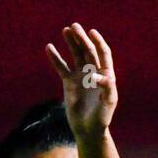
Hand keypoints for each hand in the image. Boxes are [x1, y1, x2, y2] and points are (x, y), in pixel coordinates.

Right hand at [46, 23, 117, 138]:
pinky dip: (56, 58)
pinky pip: (61, 67)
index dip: (98, 42)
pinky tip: (49, 47)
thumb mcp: (108, 103)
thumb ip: (107, 88)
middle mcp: (93, 73)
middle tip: (74, 27)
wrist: (88, 130)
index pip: (103, 53)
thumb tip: (98, 76)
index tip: (91, 32)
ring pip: (75, 55)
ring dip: (71, 43)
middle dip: (81, 38)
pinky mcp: (69, 83)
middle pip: (87, 51)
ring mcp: (80, 77)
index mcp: (105, 75)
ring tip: (65, 30)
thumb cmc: (102, 118)